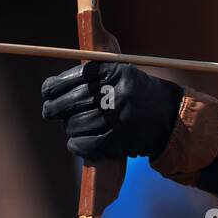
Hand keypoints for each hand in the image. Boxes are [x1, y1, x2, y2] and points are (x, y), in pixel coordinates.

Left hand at [42, 61, 183, 159]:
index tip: (47, 93)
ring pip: (75, 125)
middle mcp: (115, 92)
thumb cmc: (138, 94)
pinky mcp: (120, 140)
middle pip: (69, 102)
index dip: (52, 88)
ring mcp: (118, 118)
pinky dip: (76, 145)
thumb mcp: (121, 74)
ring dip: (70, 129)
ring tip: (73, 128)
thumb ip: (93, 76)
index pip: (72, 78)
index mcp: (114, 71)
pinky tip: (76, 144)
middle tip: (49, 113)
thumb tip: (50, 89)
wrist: (171, 118)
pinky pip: (86, 145)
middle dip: (54, 109)